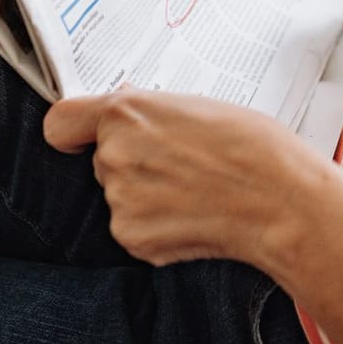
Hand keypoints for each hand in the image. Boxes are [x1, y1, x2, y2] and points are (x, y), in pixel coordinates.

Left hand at [43, 87, 328, 270]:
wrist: (281, 201)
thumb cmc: (252, 146)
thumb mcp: (199, 104)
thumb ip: (150, 108)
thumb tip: (125, 109)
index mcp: (126, 114)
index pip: (61, 121)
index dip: (74, 130)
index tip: (84, 135)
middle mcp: (113, 156)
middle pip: (101, 159)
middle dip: (132, 160)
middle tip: (179, 160)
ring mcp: (120, 202)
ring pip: (120, 194)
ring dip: (146, 193)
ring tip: (195, 188)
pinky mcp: (133, 239)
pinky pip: (134, 227)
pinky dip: (158, 224)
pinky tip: (193, 215)